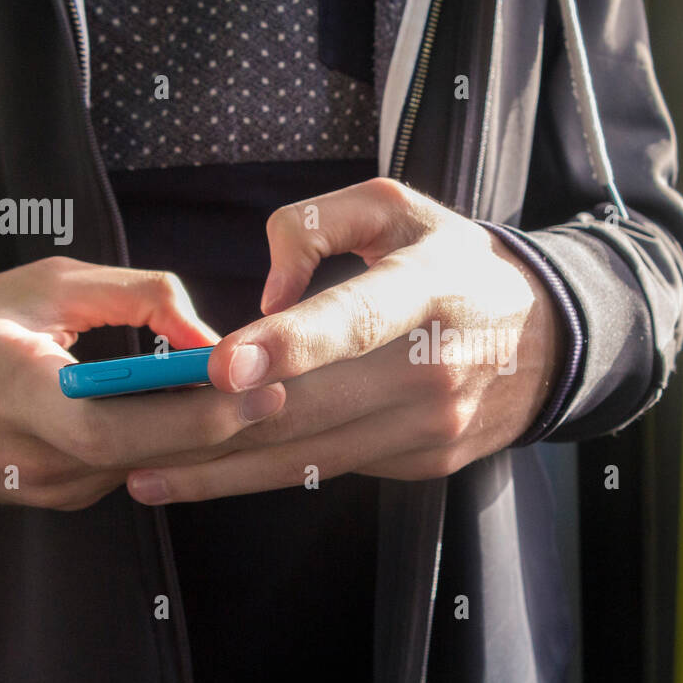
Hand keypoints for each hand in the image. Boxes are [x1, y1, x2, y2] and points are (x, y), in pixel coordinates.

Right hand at [0, 256, 285, 508]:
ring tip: (251, 397)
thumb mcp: (47, 284)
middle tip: (276, 393)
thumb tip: (207, 334)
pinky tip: (200, 414)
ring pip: (146, 466)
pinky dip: (169, 443)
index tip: (248, 385)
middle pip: (145, 455)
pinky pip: (130, 470)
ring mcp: (45, 487)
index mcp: (11, 392)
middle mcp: (29, 455)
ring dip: (200, 436)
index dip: (187, 414)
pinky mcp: (60, 497)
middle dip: (218, 425)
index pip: (112, 426)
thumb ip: (136, 297)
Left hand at [126, 177, 564, 503]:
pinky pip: (334, 470)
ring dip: (224, 470)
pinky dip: (271, 474)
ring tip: (148, 473)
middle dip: (214, 424)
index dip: (287, 343)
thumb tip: (262, 300)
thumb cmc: (457, 264)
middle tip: (133, 429)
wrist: (549, 342)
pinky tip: (216, 474)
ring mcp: (431, 427)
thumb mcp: (399, 209)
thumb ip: (316, 225)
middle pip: (312, 406)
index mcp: (429, 286)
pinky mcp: (424, 464)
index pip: (355, 318)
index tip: (220, 363)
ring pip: (311, 457)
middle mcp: (433, 366)